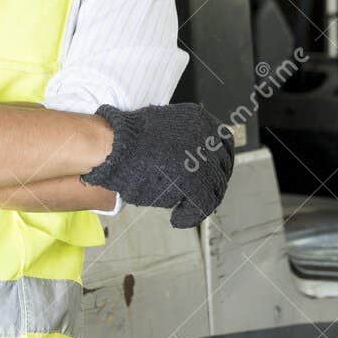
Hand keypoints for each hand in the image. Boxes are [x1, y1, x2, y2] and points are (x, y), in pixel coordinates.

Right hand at [78, 102, 233, 228]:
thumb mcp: (164, 129)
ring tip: (184, 210)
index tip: (213, 176)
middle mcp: (206, 136)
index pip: (224, 144)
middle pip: (222, 168)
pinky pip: (201, 205)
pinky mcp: (194, 179)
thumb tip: (196, 161)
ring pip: (214, 189)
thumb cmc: (127, 141)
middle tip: (198, 200)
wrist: (113, 147)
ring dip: (200, 203)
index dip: (219, 164)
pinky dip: (190, 216)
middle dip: (211, 187)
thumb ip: (184, 141)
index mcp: (200, 119)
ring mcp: (202, 157)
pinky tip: (177, 219)